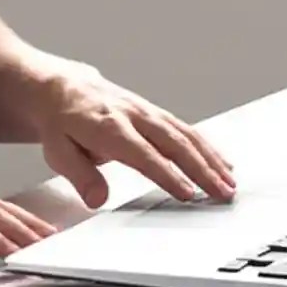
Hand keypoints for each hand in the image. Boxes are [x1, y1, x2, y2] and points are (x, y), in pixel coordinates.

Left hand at [33, 63, 234, 207]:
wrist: (62, 88)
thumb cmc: (61, 122)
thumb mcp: (57, 151)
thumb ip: (79, 175)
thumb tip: (98, 199)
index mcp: (109, 127)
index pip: (144, 155)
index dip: (168, 175)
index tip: (188, 193)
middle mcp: (134, 116)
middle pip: (175, 144)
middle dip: (203, 169)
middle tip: (222, 193)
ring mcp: (149, 112)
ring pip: (187, 135)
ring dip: (212, 159)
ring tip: (230, 183)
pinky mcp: (156, 113)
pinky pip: (187, 129)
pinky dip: (208, 147)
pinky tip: (223, 163)